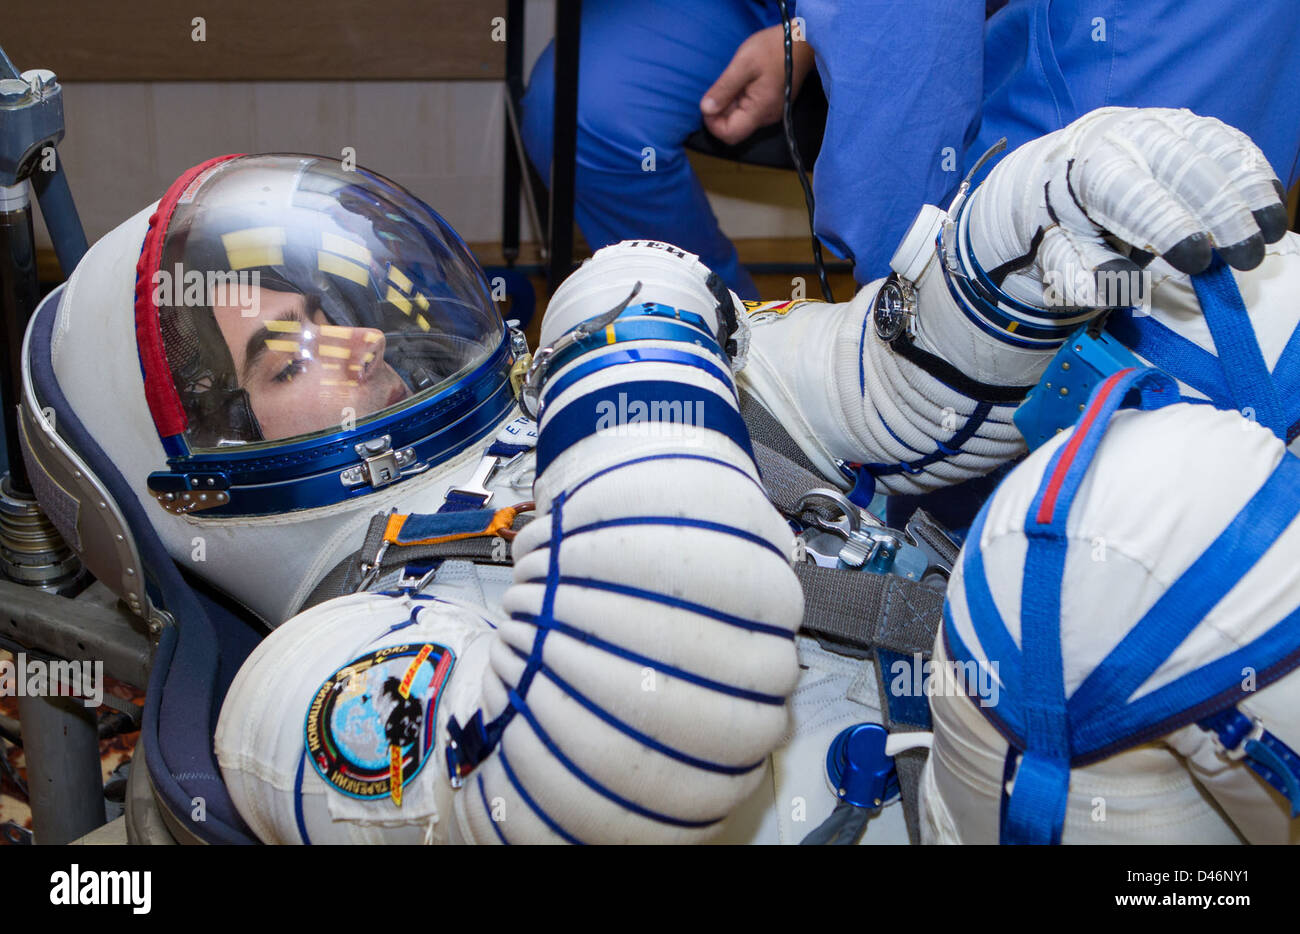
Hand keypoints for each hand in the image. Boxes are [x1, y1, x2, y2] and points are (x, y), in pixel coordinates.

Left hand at [700, 23, 814, 144]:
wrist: (802, 41)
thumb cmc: (774, 48)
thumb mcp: (743, 64)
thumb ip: (724, 88)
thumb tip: (706, 109)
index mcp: (760, 111)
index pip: (729, 134)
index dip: (712, 123)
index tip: (709, 102)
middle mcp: (766, 118)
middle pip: (734, 129)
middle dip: (720, 113)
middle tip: (722, 87)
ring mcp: (771, 113)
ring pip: (741, 120)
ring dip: (730, 105)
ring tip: (735, 81)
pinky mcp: (772, 106)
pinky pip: (749, 112)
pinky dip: (739, 101)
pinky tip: (743, 82)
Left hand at [967, 108, 1290, 309]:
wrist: (1063, 165)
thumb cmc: (1066, 219)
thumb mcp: (1060, 252)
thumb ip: (1084, 274)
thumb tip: (1124, 288)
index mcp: (1090, 168)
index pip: (1133, 195)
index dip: (1168, 227)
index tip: (1197, 260)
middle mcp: (1128, 137)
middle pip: (1184, 169)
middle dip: (1221, 213)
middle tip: (1246, 256)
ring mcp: (1163, 124)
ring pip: (1215, 149)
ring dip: (1248, 190)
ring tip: (1270, 231)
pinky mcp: (1189, 123)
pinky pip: (1228, 141)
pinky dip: (1252, 170)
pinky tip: (1269, 201)